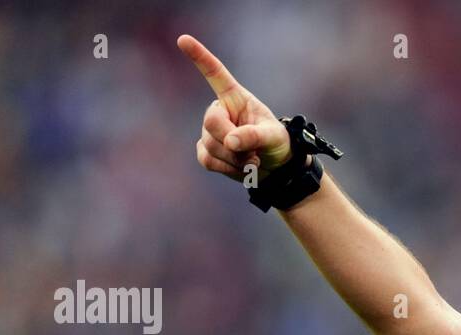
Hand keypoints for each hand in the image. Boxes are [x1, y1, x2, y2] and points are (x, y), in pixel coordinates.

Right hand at [177, 33, 291, 181]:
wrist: (274, 167)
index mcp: (235, 97)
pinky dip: (227, 169)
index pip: (216, 74)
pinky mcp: (206, 150)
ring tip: (253, 160)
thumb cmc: (277, 143)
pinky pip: (208, 161)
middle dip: (232, 143)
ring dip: (235, 160)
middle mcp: (219, 110)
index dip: (200, 57)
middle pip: (211, 123)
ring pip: (211, 146)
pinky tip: (241, 168)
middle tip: (253, 154)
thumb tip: (230, 141)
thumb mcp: (273, 137)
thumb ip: (254, 136)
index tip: (183, 39)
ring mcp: (210, 131)